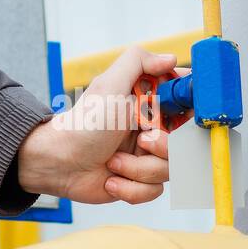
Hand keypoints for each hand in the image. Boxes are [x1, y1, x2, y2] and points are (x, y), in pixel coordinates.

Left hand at [16, 45, 184, 204]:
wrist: (58, 162)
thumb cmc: (83, 123)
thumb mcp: (109, 85)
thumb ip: (138, 62)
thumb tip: (171, 58)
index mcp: (149, 103)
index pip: (188, 103)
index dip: (189, 113)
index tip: (176, 118)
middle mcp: (152, 128)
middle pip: (186, 143)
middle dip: (162, 146)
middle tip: (140, 140)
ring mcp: (147, 155)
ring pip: (171, 169)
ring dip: (139, 168)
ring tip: (114, 161)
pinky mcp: (140, 179)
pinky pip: (155, 190)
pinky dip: (131, 187)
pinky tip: (111, 178)